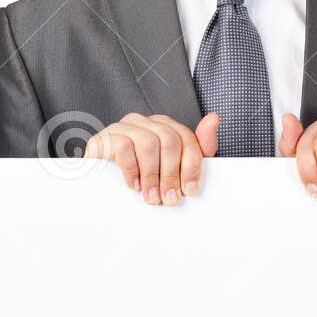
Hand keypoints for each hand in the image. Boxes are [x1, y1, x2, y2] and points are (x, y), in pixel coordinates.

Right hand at [83, 113, 218, 204]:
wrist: (103, 191)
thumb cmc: (143, 180)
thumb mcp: (176, 169)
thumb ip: (200, 147)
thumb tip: (214, 118)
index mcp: (164, 127)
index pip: (186, 138)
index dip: (191, 165)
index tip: (190, 190)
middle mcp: (144, 122)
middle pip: (169, 140)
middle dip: (172, 173)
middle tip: (170, 198)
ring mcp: (123, 127)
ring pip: (148, 143)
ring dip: (153, 175)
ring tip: (152, 196)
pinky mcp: (104, 138)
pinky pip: (123, 146)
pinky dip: (132, 169)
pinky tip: (134, 185)